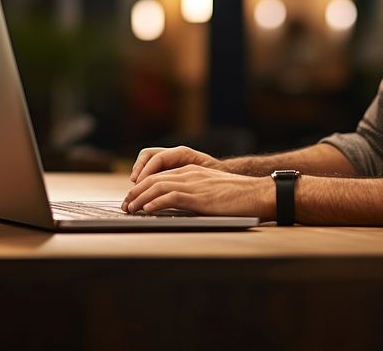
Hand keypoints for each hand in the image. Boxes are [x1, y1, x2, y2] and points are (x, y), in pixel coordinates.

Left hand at [123, 165, 273, 218]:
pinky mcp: (199, 196)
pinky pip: (170, 197)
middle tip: (125, 206)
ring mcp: (194, 184)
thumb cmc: (239, 197)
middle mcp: (190, 174)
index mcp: (193, 171)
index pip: (160, 175)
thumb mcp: (212, 191)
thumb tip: (177, 207)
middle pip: (154, 179)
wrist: (257, 194)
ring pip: (157, 187)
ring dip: (140, 199)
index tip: (133, 199)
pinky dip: (155, 203)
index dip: (142, 187)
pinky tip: (147, 211)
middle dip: (135, 193)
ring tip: (130, 209)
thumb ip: (195, 194)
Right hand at [130, 146, 220, 182]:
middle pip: (148, 156)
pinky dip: (145, 179)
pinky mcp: (168, 169)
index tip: (140, 183)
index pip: (158, 158)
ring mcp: (170, 161)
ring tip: (135, 188)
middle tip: (134, 186)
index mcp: (183, 154)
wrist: (225, 174)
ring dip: (139, 174)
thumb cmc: (218, 175)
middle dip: (138, 170)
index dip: (147, 170)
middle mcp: (174, 155)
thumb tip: (177, 185)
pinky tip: (144, 191)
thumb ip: (193, 178)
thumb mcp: (207, 176)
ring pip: (147, 162)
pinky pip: (152, 171)